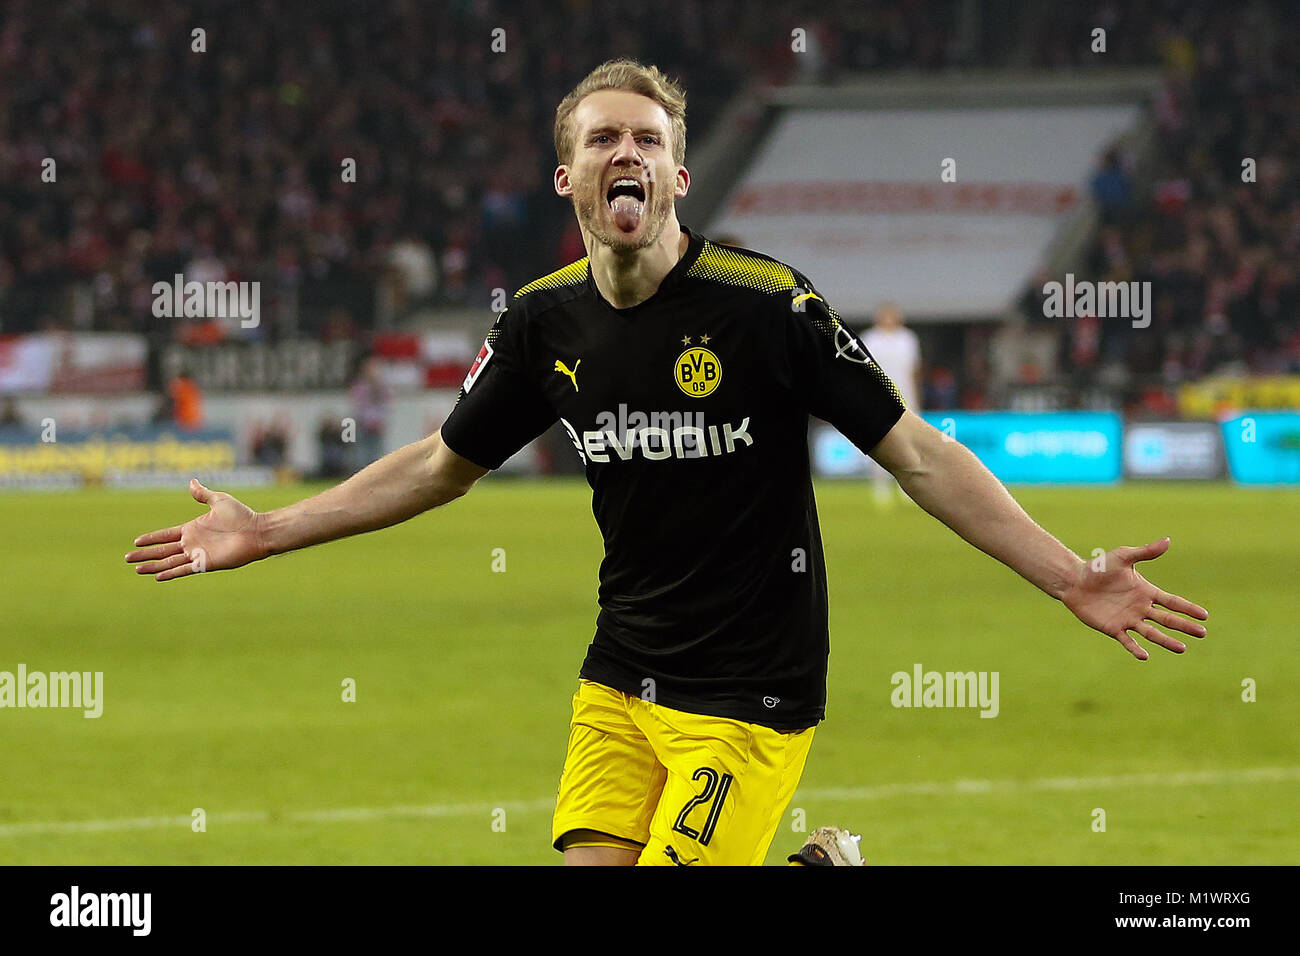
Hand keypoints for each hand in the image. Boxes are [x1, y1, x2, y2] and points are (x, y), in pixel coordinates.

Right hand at [125, 478, 267, 580]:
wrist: (256, 532)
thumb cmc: (242, 516)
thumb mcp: (219, 501)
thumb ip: (203, 494)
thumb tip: (191, 481)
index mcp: (193, 528)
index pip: (166, 535)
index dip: (151, 538)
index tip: (136, 542)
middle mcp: (192, 543)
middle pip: (163, 550)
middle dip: (145, 554)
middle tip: (128, 559)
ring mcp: (198, 554)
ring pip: (169, 562)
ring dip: (153, 566)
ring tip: (137, 569)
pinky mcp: (205, 564)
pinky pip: (184, 570)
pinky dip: (170, 573)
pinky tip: (157, 577)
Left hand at [1059, 537, 1207, 659]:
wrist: (1074, 580)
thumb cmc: (1098, 567)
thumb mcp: (1123, 557)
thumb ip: (1145, 552)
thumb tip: (1167, 540)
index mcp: (1146, 592)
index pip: (1172, 602)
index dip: (1188, 608)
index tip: (1204, 616)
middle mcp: (1140, 608)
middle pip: (1167, 619)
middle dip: (1184, 626)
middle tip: (1202, 633)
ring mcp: (1128, 619)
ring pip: (1152, 633)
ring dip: (1166, 641)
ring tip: (1182, 648)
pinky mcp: (1113, 628)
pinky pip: (1127, 641)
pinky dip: (1135, 649)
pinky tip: (1145, 656)